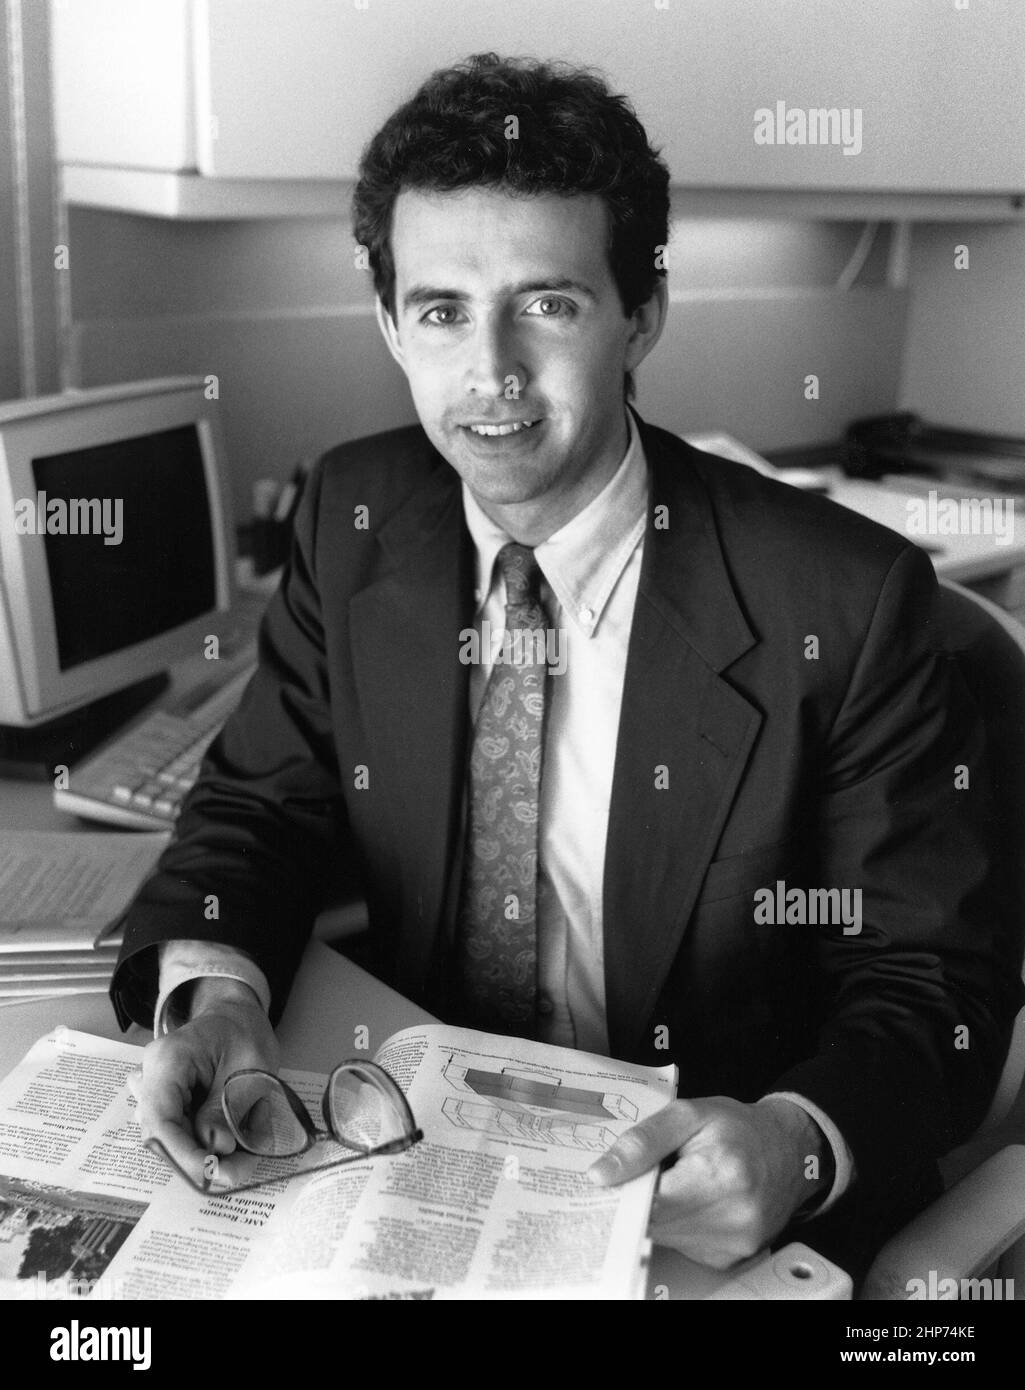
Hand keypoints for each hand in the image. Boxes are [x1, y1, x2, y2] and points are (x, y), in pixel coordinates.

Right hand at [132, 978, 278, 1189]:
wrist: (236, 1017)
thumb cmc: (244, 1034)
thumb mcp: (249, 1069)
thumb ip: (230, 1110)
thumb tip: (216, 1151)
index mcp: (168, 1060)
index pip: (162, 1120)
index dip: (184, 1155)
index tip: (212, 1175)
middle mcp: (151, 1077)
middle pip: (162, 1134)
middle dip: (199, 1158)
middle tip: (241, 1168)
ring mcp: (154, 1091)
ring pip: (171, 1138)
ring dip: (204, 1152)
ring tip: (244, 1151)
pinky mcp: (165, 1103)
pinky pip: (178, 1132)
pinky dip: (204, 1142)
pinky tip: (232, 1136)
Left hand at [587, 1095, 828, 1267]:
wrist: (789, 1151)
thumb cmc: (740, 1128)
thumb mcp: (688, 1114)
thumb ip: (642, 1142)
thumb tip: (601, 1174)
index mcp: (721, 1177)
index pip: (651, 1205)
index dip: (622, 1196)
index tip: (603, 1185)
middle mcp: (733, 1219)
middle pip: (655, 1226)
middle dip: (638, 1202)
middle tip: (634, 1176)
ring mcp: (734, 1245)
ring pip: (665, 1239)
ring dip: (658, 1214)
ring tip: (672, 1181)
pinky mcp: (731, 1259)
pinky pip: (683, 1246)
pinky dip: (676, 1225)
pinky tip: (688, 1200)